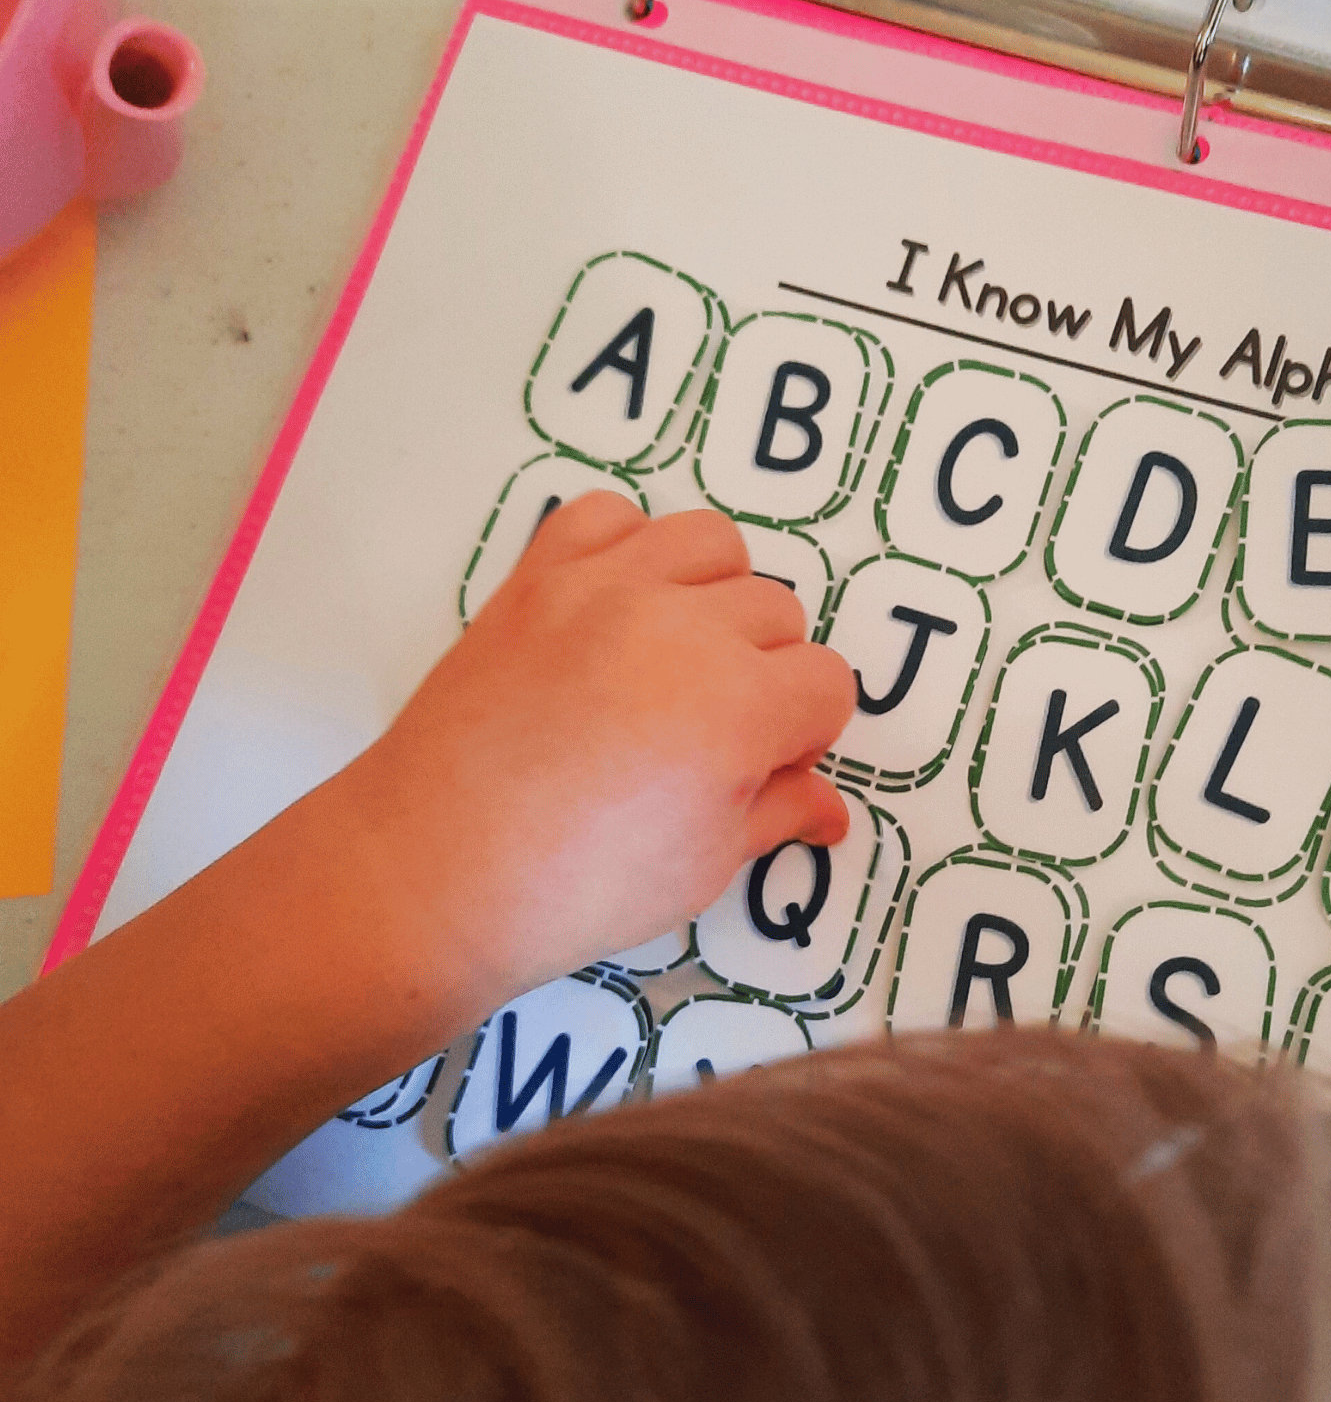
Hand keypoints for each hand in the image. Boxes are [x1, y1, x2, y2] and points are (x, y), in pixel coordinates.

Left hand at [337, 497, 855, 1002]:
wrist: (432, 871)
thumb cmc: (575, 887)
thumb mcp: (703, 867)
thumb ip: (777, 812)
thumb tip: (827, 805)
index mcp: (736, 704)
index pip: (826, 682)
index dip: (806, 732)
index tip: (767, 766)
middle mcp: (680, 626)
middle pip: (777, 611)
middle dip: (765, 671)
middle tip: (713, 731)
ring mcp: (603, 587)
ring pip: (712, 544)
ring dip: (714, 595)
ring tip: (677, 657)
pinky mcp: (538, 576)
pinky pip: (611, 514)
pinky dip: (629, 548)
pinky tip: (618, 611)